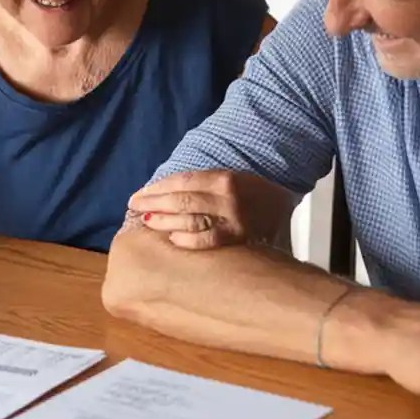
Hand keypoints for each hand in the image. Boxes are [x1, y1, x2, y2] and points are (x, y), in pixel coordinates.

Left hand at [127, 170, 294, 249]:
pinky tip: (172, 239)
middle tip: (134, 206)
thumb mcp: (228, 180)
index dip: (155, 188)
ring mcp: (233, 219)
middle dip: (152, 203)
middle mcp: (226, 197)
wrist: (285, 206)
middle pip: (179, 200)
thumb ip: (199, 187)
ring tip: (146, 221)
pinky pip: (206, 240)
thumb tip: (161, 196)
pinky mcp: (239, 239)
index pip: (180, 181)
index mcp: (222, 178)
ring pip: (189, 219)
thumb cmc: (250, 194)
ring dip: (163, 220)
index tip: (139, 194)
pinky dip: (187, 239)